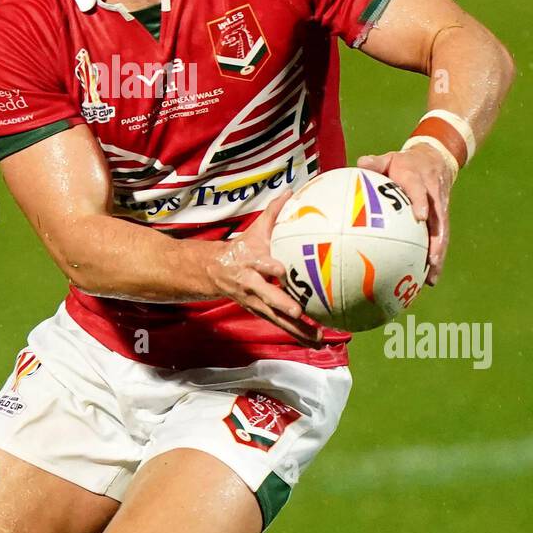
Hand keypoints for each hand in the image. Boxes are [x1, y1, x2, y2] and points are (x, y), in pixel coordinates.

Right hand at [205, 192, 323, 348]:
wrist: (214, 271)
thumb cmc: (243, 248)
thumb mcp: (255, 229)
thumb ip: (274, 211)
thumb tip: (292, 190)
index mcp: (250, 261)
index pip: (259, 264)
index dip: (269, 267)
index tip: (280, 270)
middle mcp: (252, 284)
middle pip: (267, 296)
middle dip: (281, 304)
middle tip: (298, 311)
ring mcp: (256, 302)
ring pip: (276, 317)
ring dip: (296, 329)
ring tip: (318, 338)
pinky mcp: (261, 313)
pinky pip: (281, 325)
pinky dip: (299, 335)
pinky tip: (317, 342)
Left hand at [357, 145, 452, 284]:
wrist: (435, 158)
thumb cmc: (404, 163)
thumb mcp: (390, 158)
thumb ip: (376, 162)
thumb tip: (361, 164)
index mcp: (418, 178)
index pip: (420, 190)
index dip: (421, 202)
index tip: (420, 217)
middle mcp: (433, 195)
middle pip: (438, 218)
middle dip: (437, 239)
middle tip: (431, 259)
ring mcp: (440, 207)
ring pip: (443, 232)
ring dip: (439, 255)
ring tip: (431, 278)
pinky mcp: (443, 218)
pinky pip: (442, 238)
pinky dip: (437, 256)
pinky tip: (429, 278)